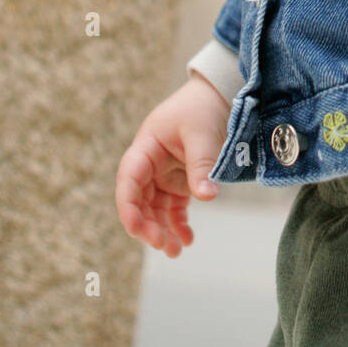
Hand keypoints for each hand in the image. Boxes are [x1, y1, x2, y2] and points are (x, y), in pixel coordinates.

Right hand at [115, 75, 230, 257]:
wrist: (219, 95)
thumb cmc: (203, 107)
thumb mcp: (201, 133)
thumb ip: (201, 164)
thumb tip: (207, 196)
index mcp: (146, 148)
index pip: (128, 181)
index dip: (128, 206)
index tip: (135, 228)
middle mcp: (150, 165)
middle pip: (139, 201)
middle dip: (147, 225)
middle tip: (162, 244)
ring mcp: (164, 174)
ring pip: (155, 209)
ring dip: (162, 230)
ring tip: (176, 251)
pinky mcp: (180, 181)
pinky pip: (173, 208)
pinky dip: (178, 224)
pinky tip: (186, 240)